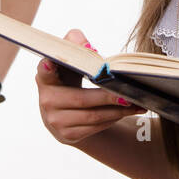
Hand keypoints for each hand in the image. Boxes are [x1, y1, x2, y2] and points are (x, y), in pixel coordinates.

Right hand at [35, 28, 144, 144]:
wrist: (64, 112)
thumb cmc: (70, 78)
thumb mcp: (70, 60)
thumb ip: (75, 43)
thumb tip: (90, 48)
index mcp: (45, 77)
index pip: (44, 72)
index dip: (46, 68)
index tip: (49, 62)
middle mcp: (47, 100)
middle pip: (81, 99)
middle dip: (107, 97)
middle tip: (127, 94)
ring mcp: (55, 120)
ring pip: (92, 116)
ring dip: (116, 111)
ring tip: (135, 104)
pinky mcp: (66, 135)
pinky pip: (95, 127)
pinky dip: (112, 119)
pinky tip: (125, 112)